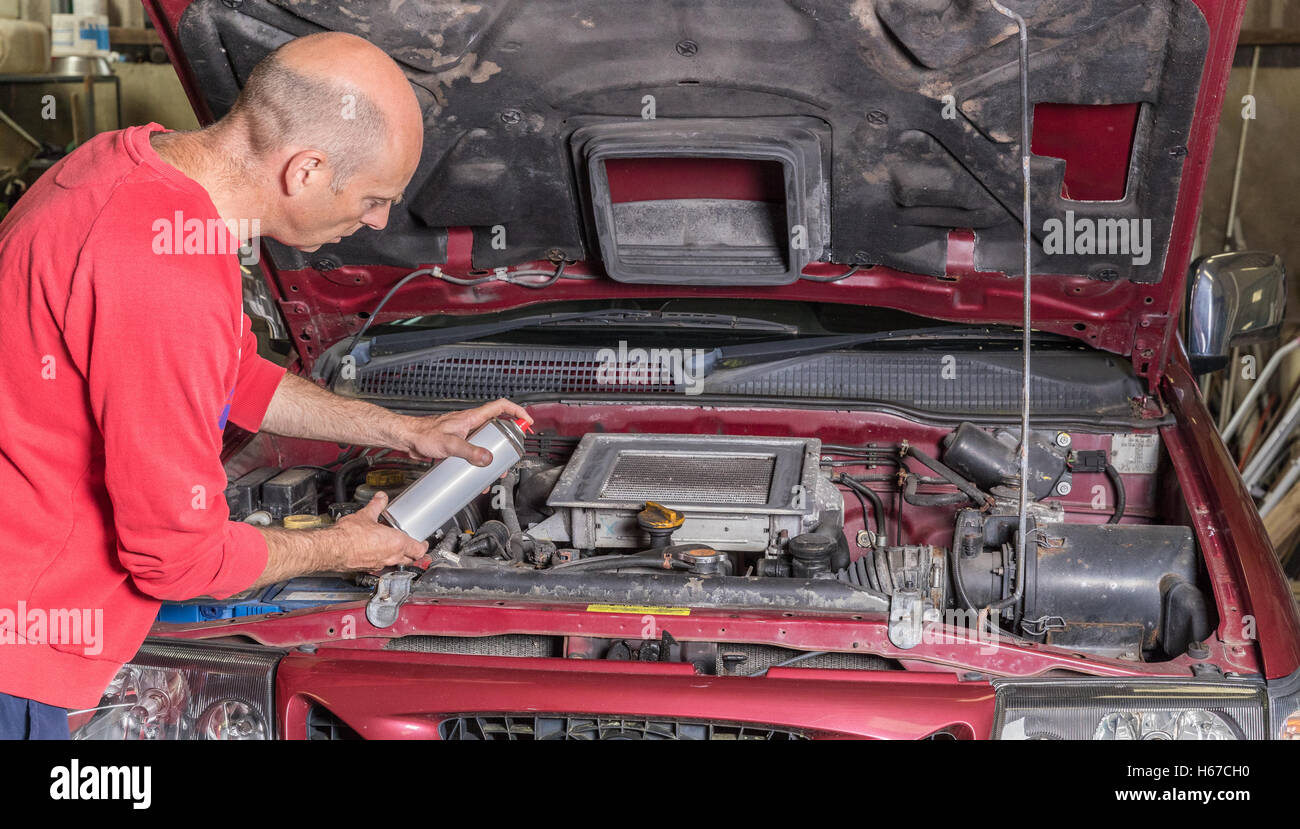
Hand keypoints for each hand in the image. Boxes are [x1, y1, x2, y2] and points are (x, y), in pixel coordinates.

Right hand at [326, 491, 427, 569]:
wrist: (332, 549)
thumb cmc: (349, 536)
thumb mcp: (366, 515)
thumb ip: (377, 506)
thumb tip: (380, 498)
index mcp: (396, 543)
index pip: (419, 550)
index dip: (423, 546)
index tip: (423, 542)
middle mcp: (390, 557)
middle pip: (410, 559)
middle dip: (412, 553)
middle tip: (411, 545)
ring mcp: (379, 565)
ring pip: (395, 563)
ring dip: (396, 556)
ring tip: (391, 545)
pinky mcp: (368, 568)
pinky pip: (380, 565)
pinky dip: (381, 559)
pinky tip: (374, 551)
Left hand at [399, 398, 531, 465]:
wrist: (407, 438)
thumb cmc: (423, 434)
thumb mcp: (449, 444)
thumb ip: (469, 451)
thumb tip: (487, 458)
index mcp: (472, 418)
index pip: (501, 407)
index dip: (517, 411)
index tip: (527, 421)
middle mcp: (471, 424)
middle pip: (498, 427)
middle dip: (508, 440)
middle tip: (513, 453)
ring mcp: (465, 434)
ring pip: (487, 441)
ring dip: (494, 454)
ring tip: (496, 470)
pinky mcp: (458, 444)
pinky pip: (474, 451)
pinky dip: (479, 461)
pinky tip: (476, 474)